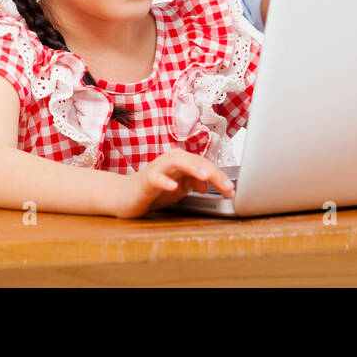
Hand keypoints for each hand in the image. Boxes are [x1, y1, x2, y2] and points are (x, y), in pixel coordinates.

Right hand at [111, 149, 234, 218]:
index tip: (231, 190)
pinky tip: (173, 187)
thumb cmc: (154, 190)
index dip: (220, 177)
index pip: (205, 165)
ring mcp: (157, 169)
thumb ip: (195, 183)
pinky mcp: (145, 180)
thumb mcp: (180, 187)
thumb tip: (209, 184)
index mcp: (181, 161)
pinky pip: (155, 178)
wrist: (125, 196)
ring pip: (177, 162)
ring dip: (192, 168)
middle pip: (195, 160)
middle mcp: (171, 160)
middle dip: (213, 173)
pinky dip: (164, 181)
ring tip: (205, 177)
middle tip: (227, 187)